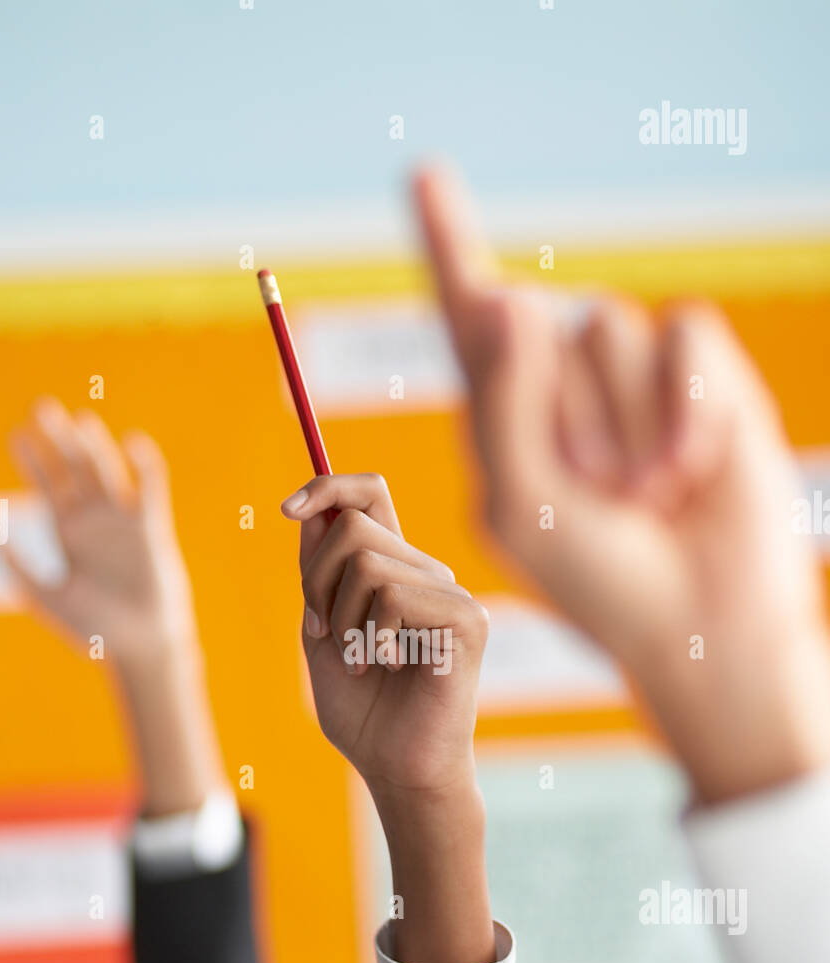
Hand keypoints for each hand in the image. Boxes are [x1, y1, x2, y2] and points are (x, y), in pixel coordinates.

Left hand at [8, 399, 226, 815]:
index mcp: (66, 534)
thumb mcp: (44, 596)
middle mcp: (93, 522)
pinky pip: (151, 490)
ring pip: (108, 473)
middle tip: (43, 408)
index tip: (18, 436)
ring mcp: (123, 523)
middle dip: (59, 440)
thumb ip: (16, 565)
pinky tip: (134, 443)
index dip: (32, 460)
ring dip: (95, 447)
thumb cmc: (93, 629)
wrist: (141, 647)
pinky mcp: (151, 530)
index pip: (45, 486)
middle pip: (73, 470)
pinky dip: (146, 466)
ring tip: (81, 419)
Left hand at [282, 471, 492, 962]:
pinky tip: (386, 666)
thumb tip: (310, 508)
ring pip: (365, 562)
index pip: (370, 496)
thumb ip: (317, 575)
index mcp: (397, 573)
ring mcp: (451, 595)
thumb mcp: (322, 633)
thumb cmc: (365, 715)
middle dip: (315, 580)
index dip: (327, 486)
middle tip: (324, 634)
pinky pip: (391, 594)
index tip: (285, 509)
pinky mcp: (465, 620)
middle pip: (353, 526)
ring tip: (361, 661)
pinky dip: (370, 635)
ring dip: (341, 618)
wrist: (397, 771)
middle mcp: (429, 575)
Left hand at [413, 166, 829, 801]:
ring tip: (644, 494)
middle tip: (596, 497)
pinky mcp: (701, 374)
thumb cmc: (600, 580)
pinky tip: (687, 469)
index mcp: (508, 415)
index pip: (471, 316)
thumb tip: (510, 295)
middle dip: (563, 416)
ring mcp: (635, 377)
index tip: (424, 176)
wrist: (701, 622)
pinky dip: (680, 406)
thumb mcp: (519, 504)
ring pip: (608, 328)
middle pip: (539, 325)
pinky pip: (680, 335)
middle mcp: (567, 383)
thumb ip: (500, 404)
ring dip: (622, 424)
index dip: (449, 243)